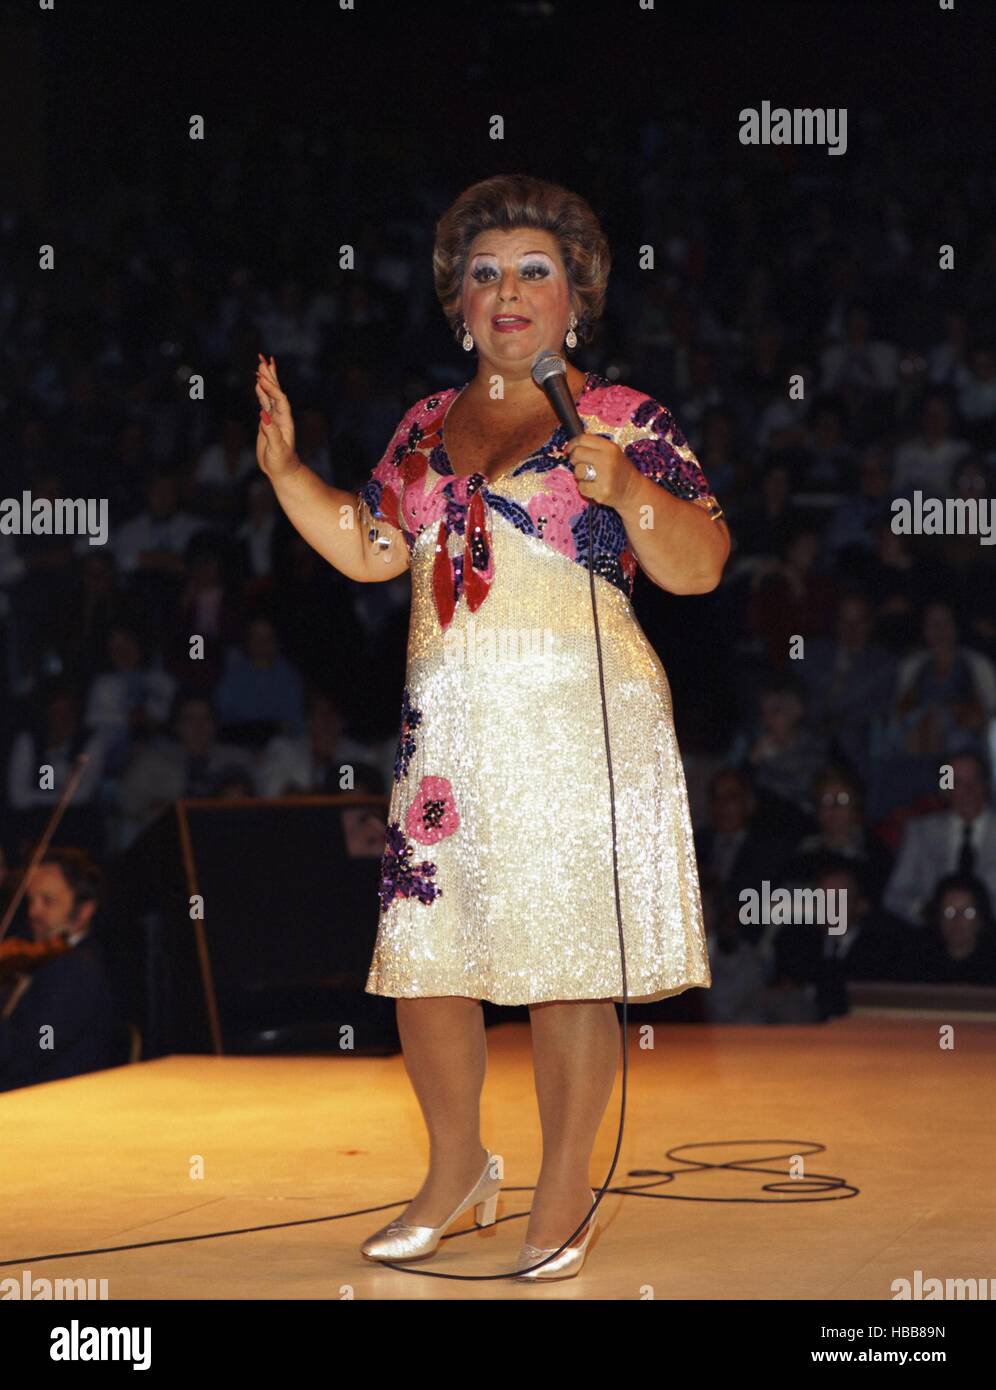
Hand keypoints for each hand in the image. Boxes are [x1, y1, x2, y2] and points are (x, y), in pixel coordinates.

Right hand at [255, 354, 298, 478]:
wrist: (283, 470)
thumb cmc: (282, 462)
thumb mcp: (277, 449)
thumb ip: (271, 432)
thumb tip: (263, 415)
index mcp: (285, 421)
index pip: (279, 400)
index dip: (271, 389)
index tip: (261, 379)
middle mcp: (281, 416)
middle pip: (276, 391)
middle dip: (270, 376)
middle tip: (263, 359)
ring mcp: (274, 417)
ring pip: (270, 394)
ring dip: (266, 379)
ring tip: (261, 364)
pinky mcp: (267, 421)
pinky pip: (264, 402)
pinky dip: (261, 391)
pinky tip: (258, 383)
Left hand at [563, 434, 639, 508]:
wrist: (632, 490)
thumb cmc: (618, 470)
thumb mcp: (611, 453)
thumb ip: (594, 448)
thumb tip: (571, 447)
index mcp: (609, 447)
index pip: (583, 439)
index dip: (572, 444)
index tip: (569, 449)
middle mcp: (608, 459)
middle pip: (577, 454)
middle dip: (574, 459)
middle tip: (579, 464)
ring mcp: (605, 476)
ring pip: (577, 471)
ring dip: (580, 476)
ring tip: (590, 477)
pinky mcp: (602, 491)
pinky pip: (581, 487)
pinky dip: (584, 488)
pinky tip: (594, 487)